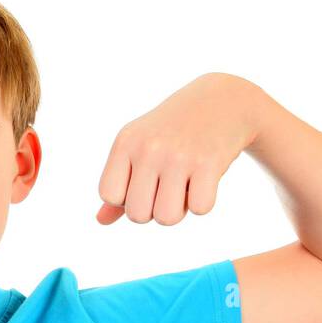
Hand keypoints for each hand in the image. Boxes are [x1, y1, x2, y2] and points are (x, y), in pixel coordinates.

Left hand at [97, 72, 261, 225]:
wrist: (221, 101)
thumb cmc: (172, 132)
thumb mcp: (138, 147)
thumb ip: (118, 185)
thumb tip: (100, 221)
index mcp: (126, 142)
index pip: (109, 195)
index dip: (127, 198)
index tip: (144, 182)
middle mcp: (149, 147)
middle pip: (137, 214)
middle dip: (154, 210)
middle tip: (167, 187)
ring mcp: (178, 155)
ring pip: (166, 218)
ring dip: (178, 210)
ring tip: (185, 186)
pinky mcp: (209, 162)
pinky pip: (200, 209)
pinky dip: (204, 202)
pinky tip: (205, 180)